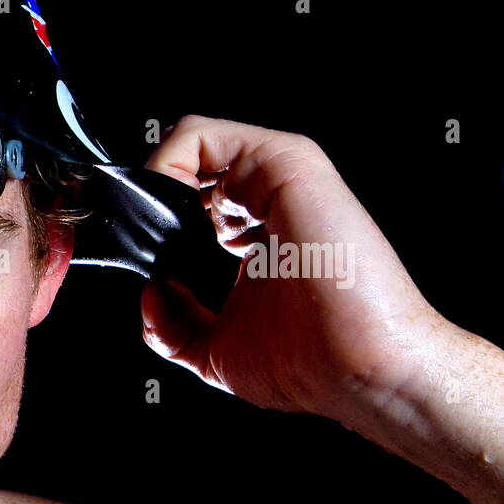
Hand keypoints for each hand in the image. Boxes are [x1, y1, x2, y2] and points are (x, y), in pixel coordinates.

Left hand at [140, 115, 438, 424]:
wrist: (360, 369)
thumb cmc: (308, 364)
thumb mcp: (214, 352)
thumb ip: (172, 325)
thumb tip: (150, 293)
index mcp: (252, 237)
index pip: (189, 204)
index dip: (154, 229)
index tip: (143, 265)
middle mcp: (265, 202)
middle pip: (186, 172)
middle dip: (149, 208)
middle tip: (146, 252)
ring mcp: (276, 179)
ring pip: (190, 146)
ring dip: (154, 186)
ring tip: (160, 237)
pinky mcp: (285, 163)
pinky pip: (201, 134)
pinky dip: (164, 164)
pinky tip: (167, 211)